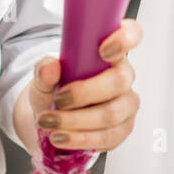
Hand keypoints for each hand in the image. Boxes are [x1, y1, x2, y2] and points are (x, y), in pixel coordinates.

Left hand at [24, 19, 142, 156]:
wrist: (53, 119)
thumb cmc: (55, 90)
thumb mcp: (43, 77)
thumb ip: (44, 70)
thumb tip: (50, 68)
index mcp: (110, 51)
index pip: (131, 34)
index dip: (124, 39)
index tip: (103, 50)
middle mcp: (123, 75)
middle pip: (119, 80)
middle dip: (85, 92)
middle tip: (58, 99)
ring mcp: (126, 104)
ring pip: (112, 113)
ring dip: (77, 121)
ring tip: (51, 123)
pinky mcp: (123, 129)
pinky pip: (108, 137)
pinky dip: (81, 139)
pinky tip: (62, 137)